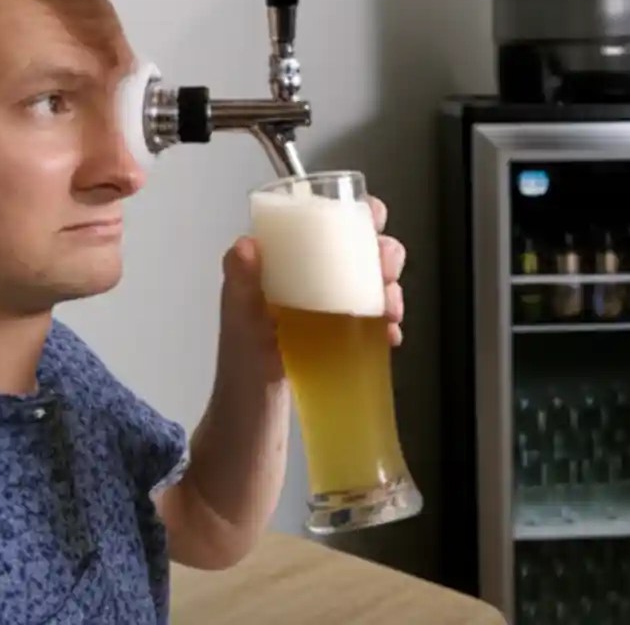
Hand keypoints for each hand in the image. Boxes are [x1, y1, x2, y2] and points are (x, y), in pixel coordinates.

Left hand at [215, 194, 405, 388]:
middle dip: (383, 253)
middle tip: (387, 271)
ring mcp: (329, 307)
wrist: (254, 416)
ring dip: (391, 288)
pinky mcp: (343, 334)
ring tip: (392, 310)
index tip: (375, 219)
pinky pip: (375, 318)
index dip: (355, 214)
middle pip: (359, 250)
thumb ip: (239, 283)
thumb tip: (246, 245)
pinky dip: (389, 322)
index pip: (324, 223)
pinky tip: (391, 334)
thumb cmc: (242, 365)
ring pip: (373, 282)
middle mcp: (311, 279)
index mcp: (285, 265)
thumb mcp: (238, 321)